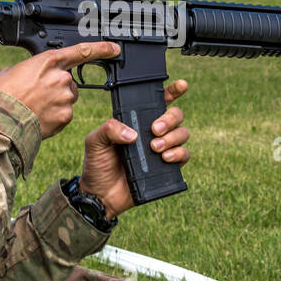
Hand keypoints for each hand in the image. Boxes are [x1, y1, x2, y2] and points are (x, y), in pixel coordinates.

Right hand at [0, 41, 120, 138]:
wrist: (0, 122)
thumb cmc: (1, 97)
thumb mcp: (11, 73)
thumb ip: (28, 70)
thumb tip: (28, 75)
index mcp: (48, 61)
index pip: (82, 51)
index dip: (101, 49)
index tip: (115, 48)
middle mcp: (62, 77)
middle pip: (69, 81)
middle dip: (57, 88)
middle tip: (36, 96)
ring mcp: (66, 97)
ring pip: (67, 99)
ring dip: (56, 103)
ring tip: (35, 108)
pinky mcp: (66, 116)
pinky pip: (65, 115)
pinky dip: (55, 117)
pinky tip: (39, 118)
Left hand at [78, 79, 189, 218]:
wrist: (100, 195)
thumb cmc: (97, 165)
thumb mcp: (95, 141)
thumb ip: (110, 129)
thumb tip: (133, 134)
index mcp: (136, 121)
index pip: (158, 101)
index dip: (172, 91)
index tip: (181, 85)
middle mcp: (152, 133)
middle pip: (176, 115)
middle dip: (170, 119)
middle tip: (155, 129)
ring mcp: (161, 149)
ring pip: (183, 133)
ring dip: (173, 137)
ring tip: (155, 147)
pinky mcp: (167, 167)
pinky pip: (185, 155)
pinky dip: (178, 153)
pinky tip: (164, 157)